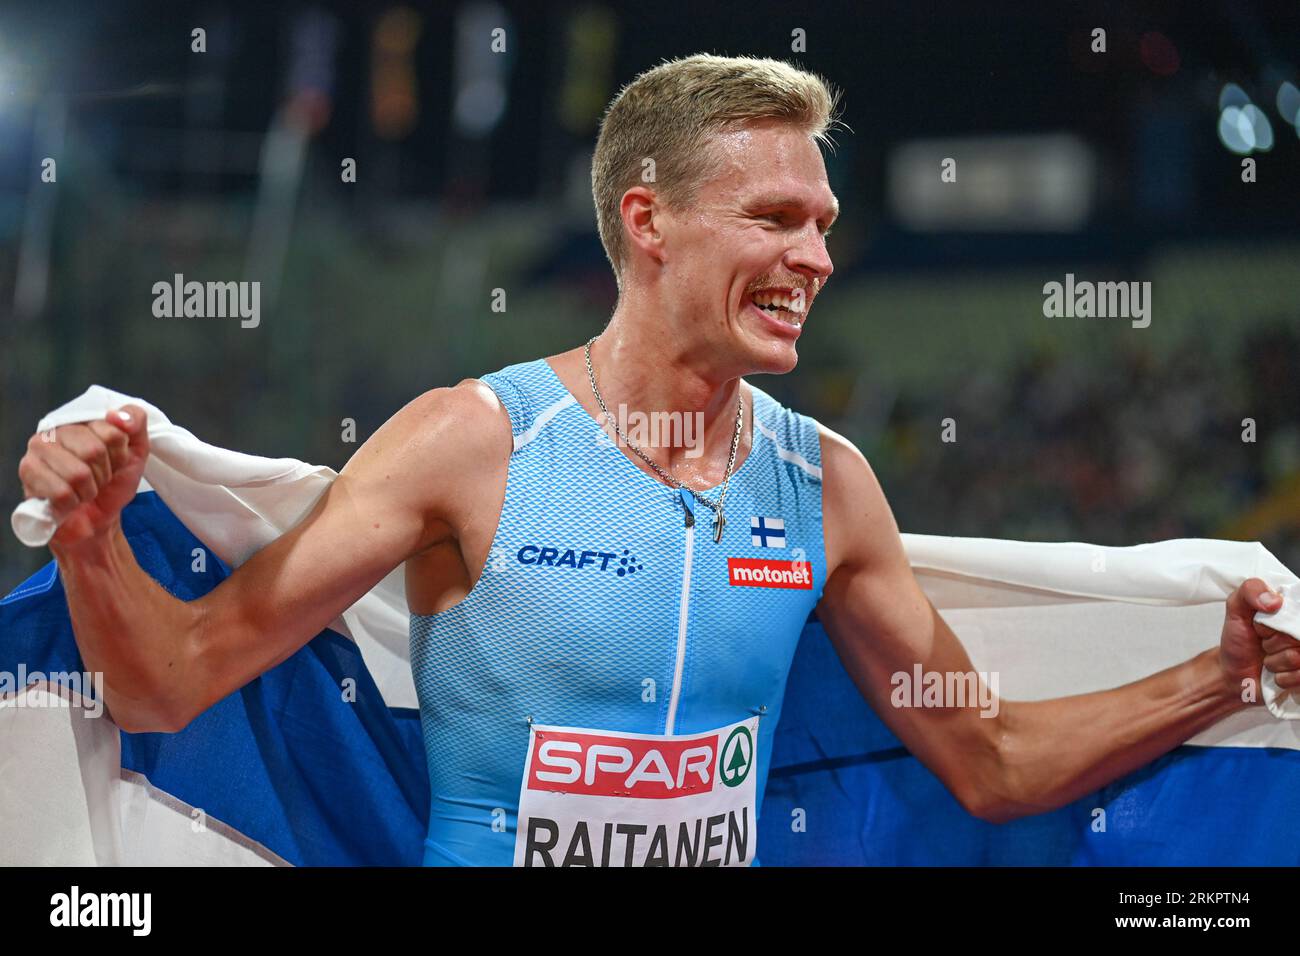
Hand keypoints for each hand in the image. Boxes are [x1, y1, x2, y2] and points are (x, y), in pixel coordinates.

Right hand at [16, 405, 149, 548]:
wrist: (99, 518)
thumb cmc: (113, 483)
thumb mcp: (136, 450)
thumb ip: (136, 422)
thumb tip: (117, 415)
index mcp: (82, 421)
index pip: (112, 432)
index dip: (120, 456)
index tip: (114, 463)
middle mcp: (56, 430)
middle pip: (94, 451)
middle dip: (103, 474)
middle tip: (97, 479)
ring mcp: (38, 450)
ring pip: (78, 473)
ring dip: (89, 490)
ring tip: (83, 490)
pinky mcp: (28, 473)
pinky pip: (62, 492)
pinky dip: (73, 502)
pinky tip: (69, 500)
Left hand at [1218, 577, 1287, 704]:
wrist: (1232, 671)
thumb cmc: (1239, 638)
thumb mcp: (1236, 608)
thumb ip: (1250, 591)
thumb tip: (1274, 600)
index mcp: (1295, 611)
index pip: (1295, 613)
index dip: (1273, 623)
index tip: (1260, 627)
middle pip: (1296, 636)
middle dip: (1272, 642)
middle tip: (1263, 643)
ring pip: (1297, 657)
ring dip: (1275, 661)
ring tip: (1268, 658)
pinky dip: (1282, 677)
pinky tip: (1275, 674)